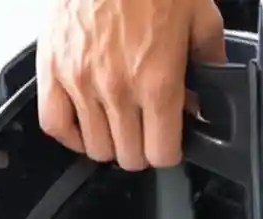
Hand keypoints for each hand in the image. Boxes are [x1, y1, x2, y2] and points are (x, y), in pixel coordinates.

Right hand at [37, 0, 225, 170]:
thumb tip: (207, 94)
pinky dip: (71, 134)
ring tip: (119, 124)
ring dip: (110, 142)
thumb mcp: (201, 17)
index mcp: (158, 81)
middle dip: (142, 148)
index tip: (170, 140)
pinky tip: (85, 125)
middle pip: (129, 157)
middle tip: (147, 129)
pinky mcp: (53, 70)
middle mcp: (119, 89)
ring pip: (95, 148)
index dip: (169, 151)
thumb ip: (210, 62)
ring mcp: (81, 82)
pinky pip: (55, 125)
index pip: (162, 154)